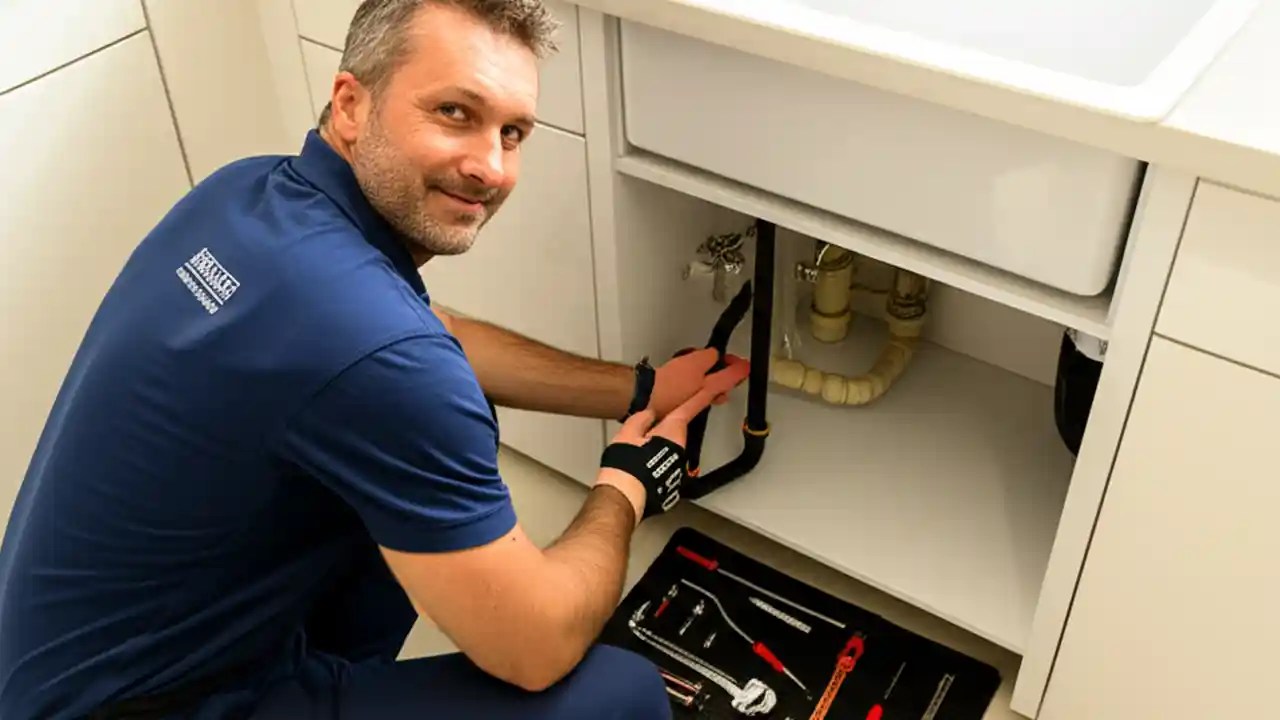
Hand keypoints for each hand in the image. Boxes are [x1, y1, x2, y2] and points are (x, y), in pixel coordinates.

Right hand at [597, 360, 749, 523]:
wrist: (625, 496)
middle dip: (666, 425)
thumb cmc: (626, 465)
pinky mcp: (671, 480)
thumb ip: (642, 419)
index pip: (692, 406)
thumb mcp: (628, 431)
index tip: (717, 384)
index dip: (705, 393)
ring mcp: (677, 464)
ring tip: (637, 453)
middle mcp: (680, 446)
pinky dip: (656, 461)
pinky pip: (665, 462)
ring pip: (670, 447)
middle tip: (647, 432)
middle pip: (676, 428)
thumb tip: (648, 416)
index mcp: (673, 430)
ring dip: (658, 446)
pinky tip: (641, 466)